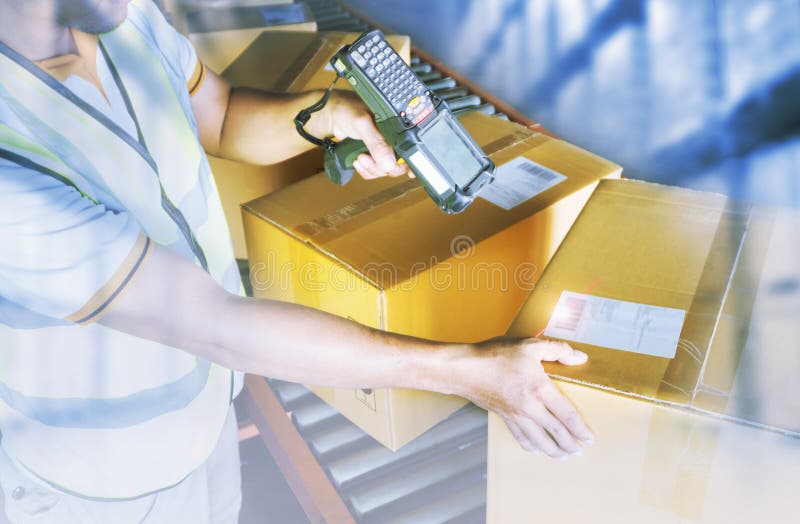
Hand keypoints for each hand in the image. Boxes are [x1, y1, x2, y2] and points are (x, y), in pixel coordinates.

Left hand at [324, 90, 410, 179]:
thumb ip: (377, 143)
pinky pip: (375, 171)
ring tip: (359, 157)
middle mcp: (393, 139)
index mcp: (397, 127)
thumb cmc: (347, 109)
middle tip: (367, 157)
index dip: (408, 163)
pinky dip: (366, 170)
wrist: (330, 116)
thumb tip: (389, 163)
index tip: (403, 171)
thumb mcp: (363, 123)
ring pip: (385, 170)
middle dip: (381, 167)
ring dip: (371, 168)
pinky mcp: (373, 155)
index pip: (410, 150)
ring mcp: (383, 149)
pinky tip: (358, 161)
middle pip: (398, 165)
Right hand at [458, 338, 594, 457]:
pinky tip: (537, 449)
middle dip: (570, 445)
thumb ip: (558, 350)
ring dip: (554, 451)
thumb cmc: (495, 355)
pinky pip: (521, 438)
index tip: (589, 438)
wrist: (464, 368)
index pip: (566, 414)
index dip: (580, 428)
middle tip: (580, 451)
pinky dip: (532, 447)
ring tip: (563, 456)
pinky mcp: (504, 418)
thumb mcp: (529, 345)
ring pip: (539, 441)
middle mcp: (529, 407)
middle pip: (555, 432)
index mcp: (539, 389)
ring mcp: (515, 415)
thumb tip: (580, 357)